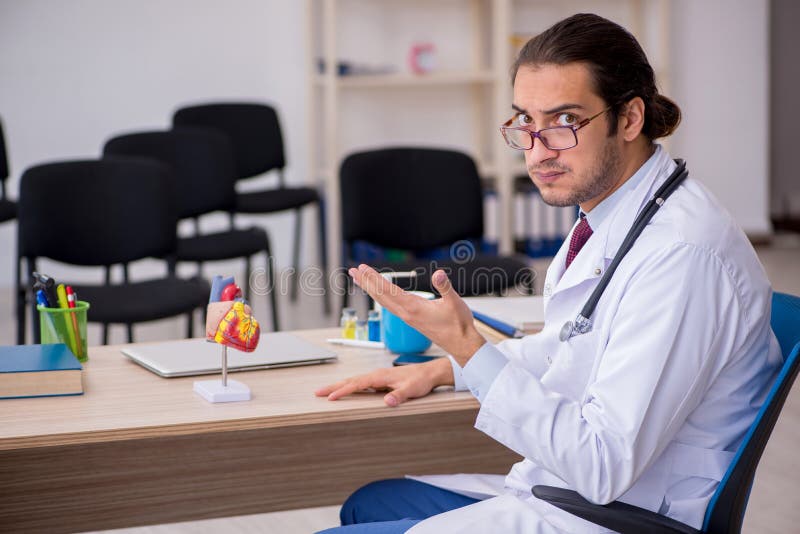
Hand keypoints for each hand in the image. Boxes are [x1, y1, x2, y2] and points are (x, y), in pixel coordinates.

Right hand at [315, 356, 452, 406]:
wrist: (429, 373)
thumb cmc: (420, 380)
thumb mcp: (411, 390)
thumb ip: (398, 396)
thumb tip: (387, 402)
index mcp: (380, 376)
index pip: (357, 384)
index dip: (343, 391)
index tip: (330, 397)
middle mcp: (376, 375)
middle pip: (351, 380)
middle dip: (334, 386)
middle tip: (318, 392)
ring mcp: (378, 377)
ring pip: (354, 381)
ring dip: (340, 386)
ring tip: (327, 392)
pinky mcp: (381, 381)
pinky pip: (361, 384)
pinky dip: (350, 387)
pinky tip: (347, 391)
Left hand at [349, 264, 485, 364]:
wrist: (461, 345)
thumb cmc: (459, 325)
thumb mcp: (455, 302)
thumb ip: (445, 287)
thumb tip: (439, 274)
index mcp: (413, 308)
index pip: (388, 290)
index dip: (374, 278)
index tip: (362, 268)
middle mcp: (407, 313)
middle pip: (380, 296)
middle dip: (366, 282)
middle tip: (354, 270)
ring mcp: (407, 318)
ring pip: (383, 302)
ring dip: (371, 289)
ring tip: (360, 280)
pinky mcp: (411, 320)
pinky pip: (390, 306)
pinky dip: (381, 297)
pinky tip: (380, 293)